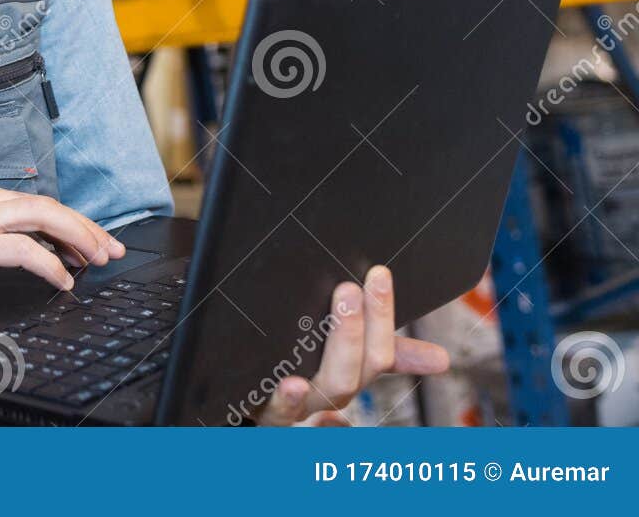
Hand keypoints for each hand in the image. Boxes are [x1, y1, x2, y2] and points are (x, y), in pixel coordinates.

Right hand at [0, 178, 125, 312]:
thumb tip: (45, 248)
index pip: (36, 201)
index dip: (72, 221)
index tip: (95, 240)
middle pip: (45, 204)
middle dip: (84, 227)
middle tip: (109, 249)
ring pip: (42, 217)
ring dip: (77, 239)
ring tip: (96, 260)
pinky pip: (24, 249)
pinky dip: (51, 265)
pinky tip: (63, 280)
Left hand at [255, 265, 450, 425]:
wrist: (243, 403)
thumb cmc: (295, 371)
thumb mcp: (338, 355)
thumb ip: (376, 344)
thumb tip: (442, 360)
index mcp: (347, 376)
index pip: (379, 352)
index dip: (382, 315)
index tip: (379, 274)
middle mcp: (326, 396)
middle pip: (356, 370)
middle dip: (356, 329)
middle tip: (350, 288)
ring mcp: (296, 407)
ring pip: (329, 389)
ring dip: (337, 352)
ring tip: (334, 318)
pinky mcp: (261, 410)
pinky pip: (278, 412)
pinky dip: (288, 400)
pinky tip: (292, 384)